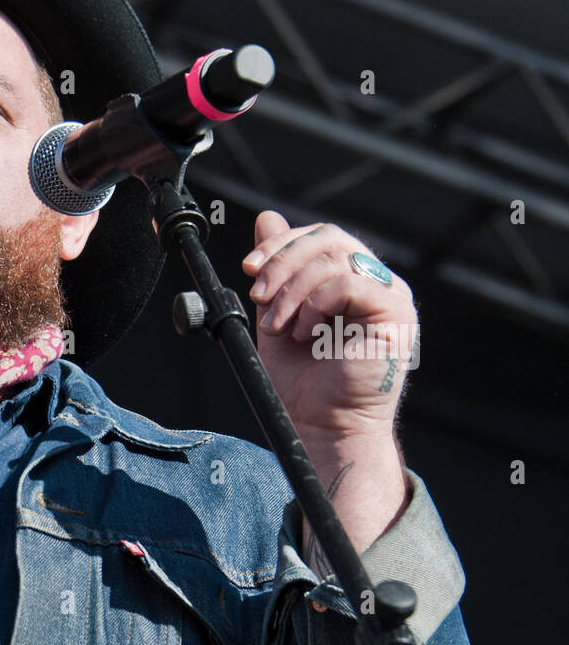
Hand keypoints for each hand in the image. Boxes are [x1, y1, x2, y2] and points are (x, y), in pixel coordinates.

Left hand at [243, 211, 416, 446]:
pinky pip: (351, 284)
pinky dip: (316, 305)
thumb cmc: (302, 383)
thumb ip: (276, 272)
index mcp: (350, 279)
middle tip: (257, 294)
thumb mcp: (276, 316)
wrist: (321, 426)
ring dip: (293, 292)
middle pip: (328, 239)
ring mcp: (390, 296)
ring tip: (279, 328)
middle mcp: (375, 282)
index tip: (248, 267)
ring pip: (335, 260)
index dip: (281, 244)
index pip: (319, 237)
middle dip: (283, 262)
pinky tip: (305, 333)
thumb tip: (267, 218)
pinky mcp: (396, 315)